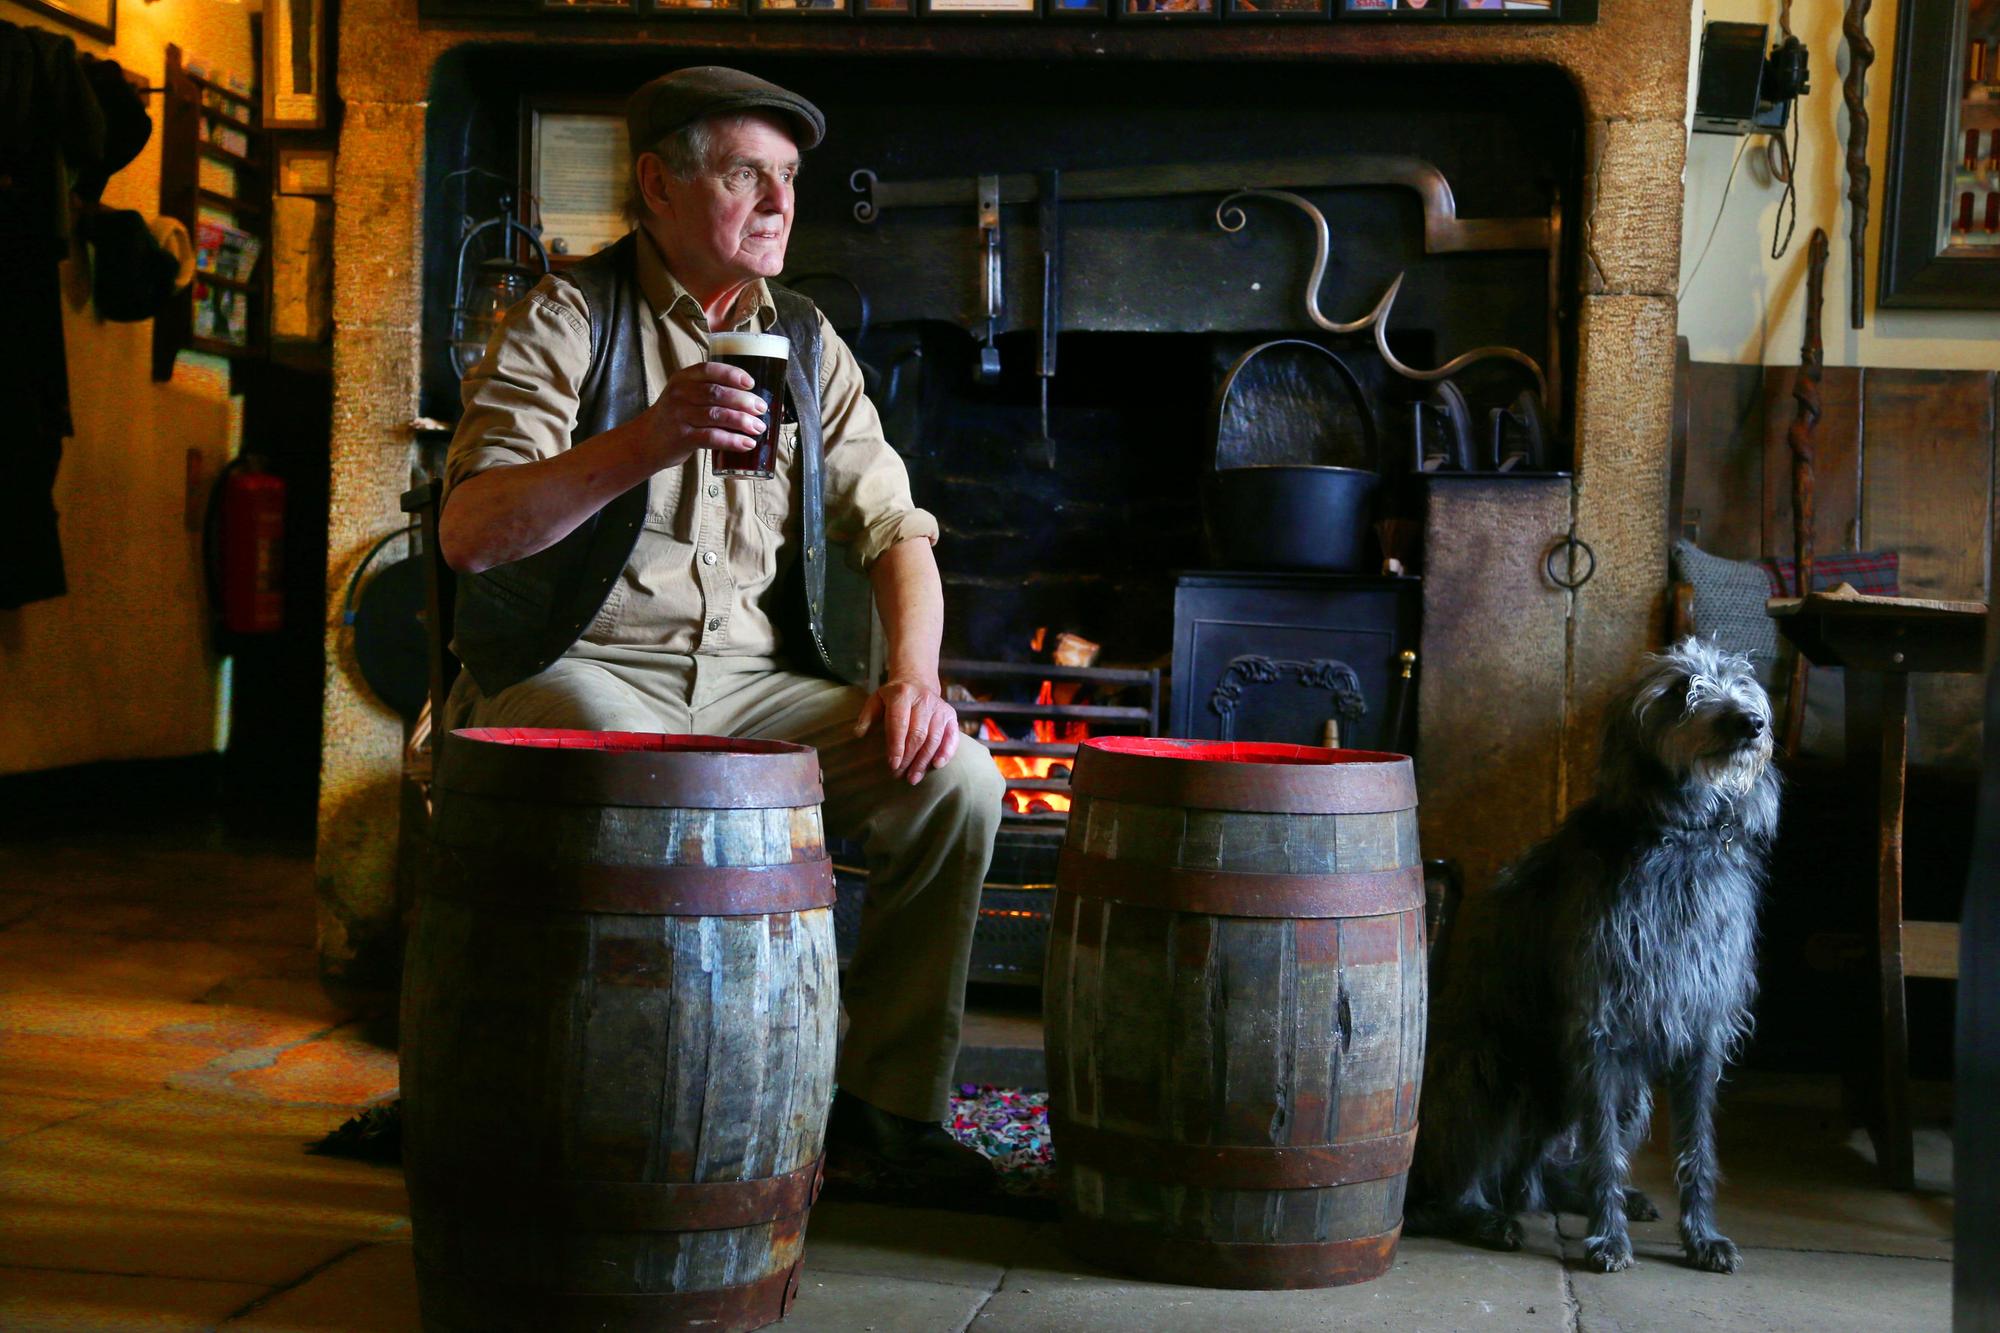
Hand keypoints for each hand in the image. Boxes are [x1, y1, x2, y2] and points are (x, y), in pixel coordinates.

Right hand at [641, 361, 768, 469]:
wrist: (645, 441)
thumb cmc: (674, 417)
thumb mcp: (684, 395)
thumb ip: (709, 391)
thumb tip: (751, 399)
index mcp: (682, 379)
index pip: (709, 370)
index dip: (731, 374)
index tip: (750, 383)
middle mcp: (679, 395)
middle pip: (717, 393)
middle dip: (743, 400)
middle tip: (761, 408)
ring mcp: (679, 416)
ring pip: (716, 415)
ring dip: (742, 421)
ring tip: (759, 427)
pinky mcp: (682, 438)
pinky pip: (711, 437)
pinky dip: (732, 440)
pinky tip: (746, 443)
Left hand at [853, 677, 960, 784]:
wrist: (917, 680)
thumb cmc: (893, 696)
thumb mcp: (876, 700)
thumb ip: (867, 717)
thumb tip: (858, 734)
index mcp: (902, 694)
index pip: (899, 723)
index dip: (896, 746)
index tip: (892, 765)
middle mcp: (923, 699)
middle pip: (917, 734)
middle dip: (908, 758)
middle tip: (899, 775)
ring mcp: (939, 707)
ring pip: (934, 738)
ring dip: (924, 761)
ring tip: (913, 778)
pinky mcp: (950, 715)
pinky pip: (952, 736)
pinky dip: (946, 752)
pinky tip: (937, 765)